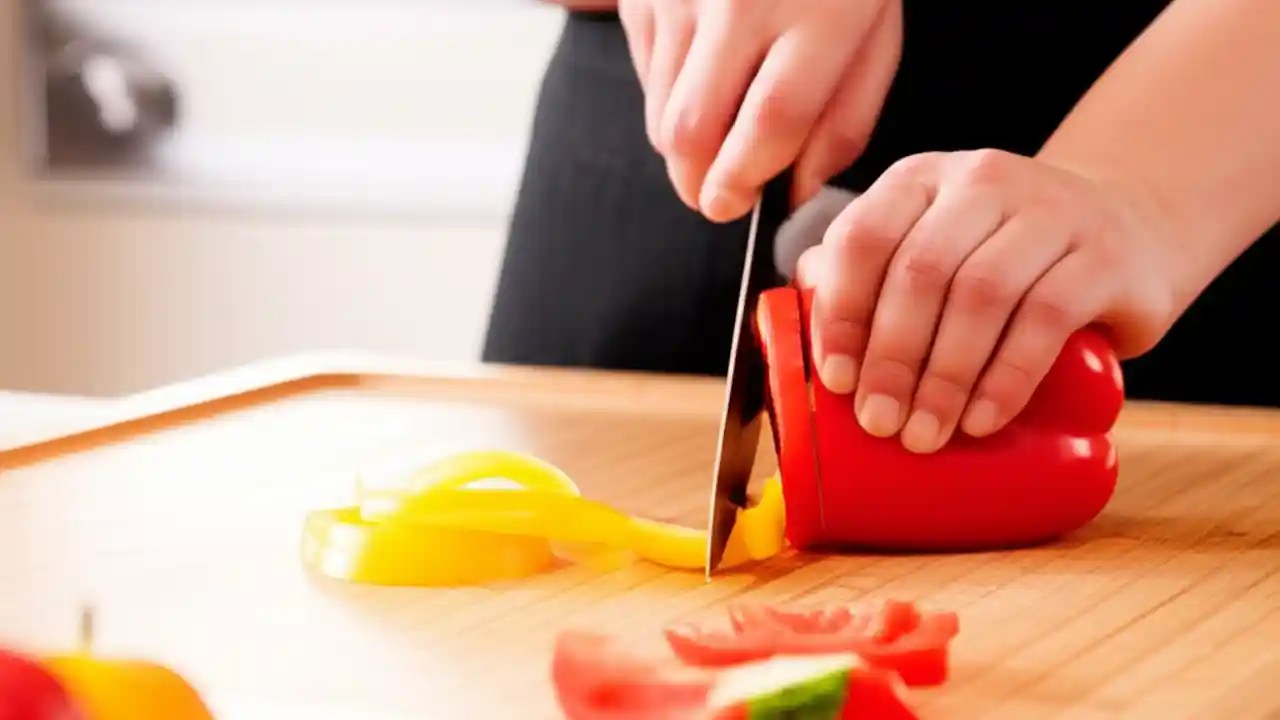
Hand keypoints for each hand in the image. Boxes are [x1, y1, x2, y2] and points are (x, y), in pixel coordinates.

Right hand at [618, 0, 900, 221]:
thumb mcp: (873, 33)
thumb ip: (845, 119)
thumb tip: (793, 191)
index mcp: (820, 12)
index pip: (772, 120)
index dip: (748, 179)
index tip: (738, 207)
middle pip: (695, 129)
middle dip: (699, 184)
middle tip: (716, 197)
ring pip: (663, 113)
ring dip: (684, 148)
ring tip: (719, 129)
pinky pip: (647, 77)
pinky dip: (669, 99)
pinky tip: (704, 75)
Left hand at [797, 149, 1180, 453]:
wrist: (1125, 230)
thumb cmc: (1003, 256)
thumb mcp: (934, 246)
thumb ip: (870, 270)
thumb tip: (797, 315)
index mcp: (922, 180)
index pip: (864, 236)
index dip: (841, 310)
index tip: (834, 379)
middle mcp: (982, 181)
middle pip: (920, 270)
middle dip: (891, 357)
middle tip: (880, 423)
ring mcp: (1049, 210)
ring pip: (981, 293)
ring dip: (945, 376)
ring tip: (924, 434)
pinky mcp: (1102, 254)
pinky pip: (1047, 316)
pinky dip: (1007, 376)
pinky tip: (982, 420)